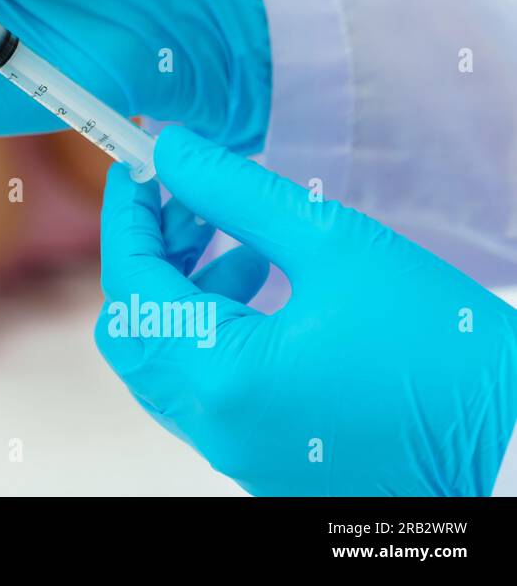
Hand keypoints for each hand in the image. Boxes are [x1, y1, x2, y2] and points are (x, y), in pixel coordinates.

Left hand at [96, 125, 516, 495]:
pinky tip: (263, 287)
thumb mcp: (336, 246)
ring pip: (167, 358)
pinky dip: (212, 330)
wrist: (515, 453)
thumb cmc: (442, 350)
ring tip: (238, 242)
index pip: (132, 282)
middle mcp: (212, 424)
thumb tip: (172, 148)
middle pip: (134, 327)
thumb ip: (237, 193)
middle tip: (185, 203)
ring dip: (184, 291)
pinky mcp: (263, 457)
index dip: (127, 217)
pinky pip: (206, 387)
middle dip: (150, 256)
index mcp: (218, 376)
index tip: (136, 165)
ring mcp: (234, 450)